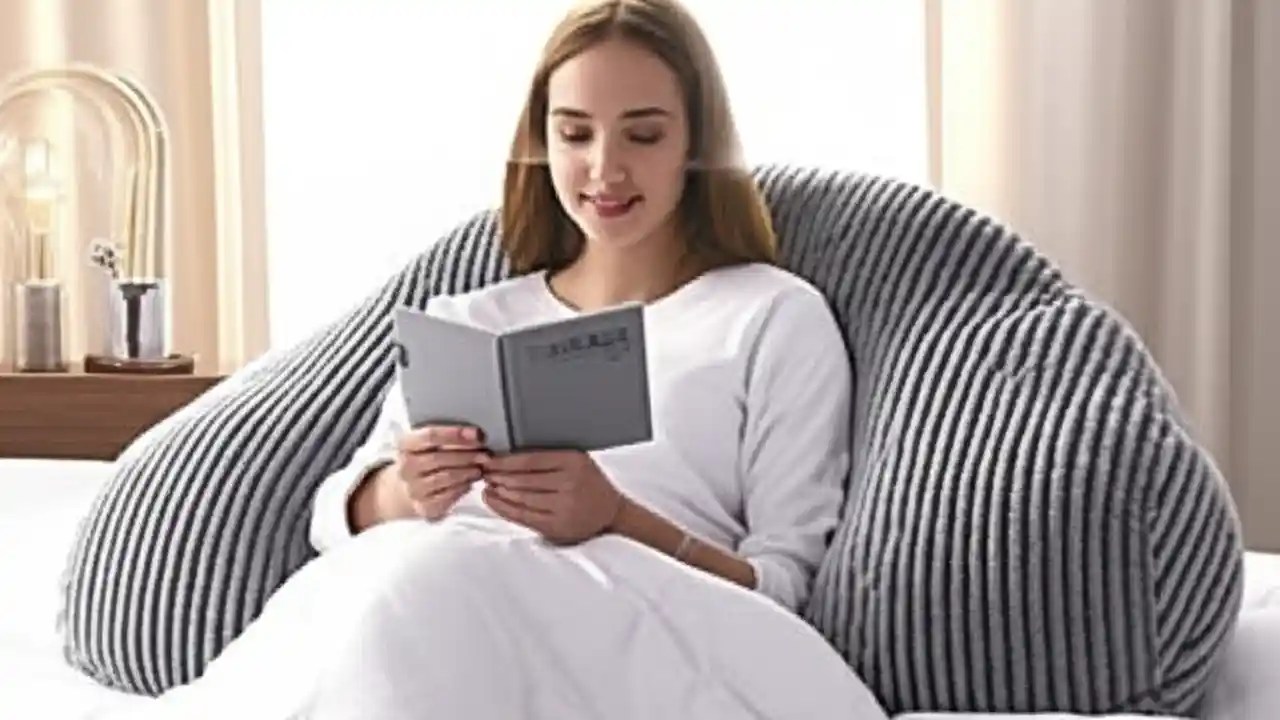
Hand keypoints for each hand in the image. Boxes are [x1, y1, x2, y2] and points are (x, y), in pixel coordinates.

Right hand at [380, 425, 488, 521]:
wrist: (408, 488)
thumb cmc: (425, 459)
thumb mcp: (428, 444)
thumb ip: (447, 437)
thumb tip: (476, 435)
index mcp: (405, 445)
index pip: (430, 436)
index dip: (455, 434)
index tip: (477, 434)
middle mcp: (406, 468)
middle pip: (439, 458)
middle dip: (466, 455)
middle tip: (485, 454)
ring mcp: (414, 489)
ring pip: (446, 477)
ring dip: (467, 472)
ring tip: (481, 467)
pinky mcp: (425, 506)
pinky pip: (449, 495)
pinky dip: (463, 487)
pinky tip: (471, 481)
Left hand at [480, 450, 624, 544]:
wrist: (611, 511)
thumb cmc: (588, 483)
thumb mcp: (575, 460)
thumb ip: (547, 459)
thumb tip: (506, 460)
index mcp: (573, 462)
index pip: (530, 461)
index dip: (505, 462)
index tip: (489, 461)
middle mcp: (569, 483)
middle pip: (523, 480)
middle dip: (498, 476)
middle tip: (483, 474)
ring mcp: (564, 507)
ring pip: (522, 498)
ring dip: (499, 492)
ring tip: (487, 487)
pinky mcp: (557, 526)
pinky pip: (524, 516)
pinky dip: (505, 509)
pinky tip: (494, 502)